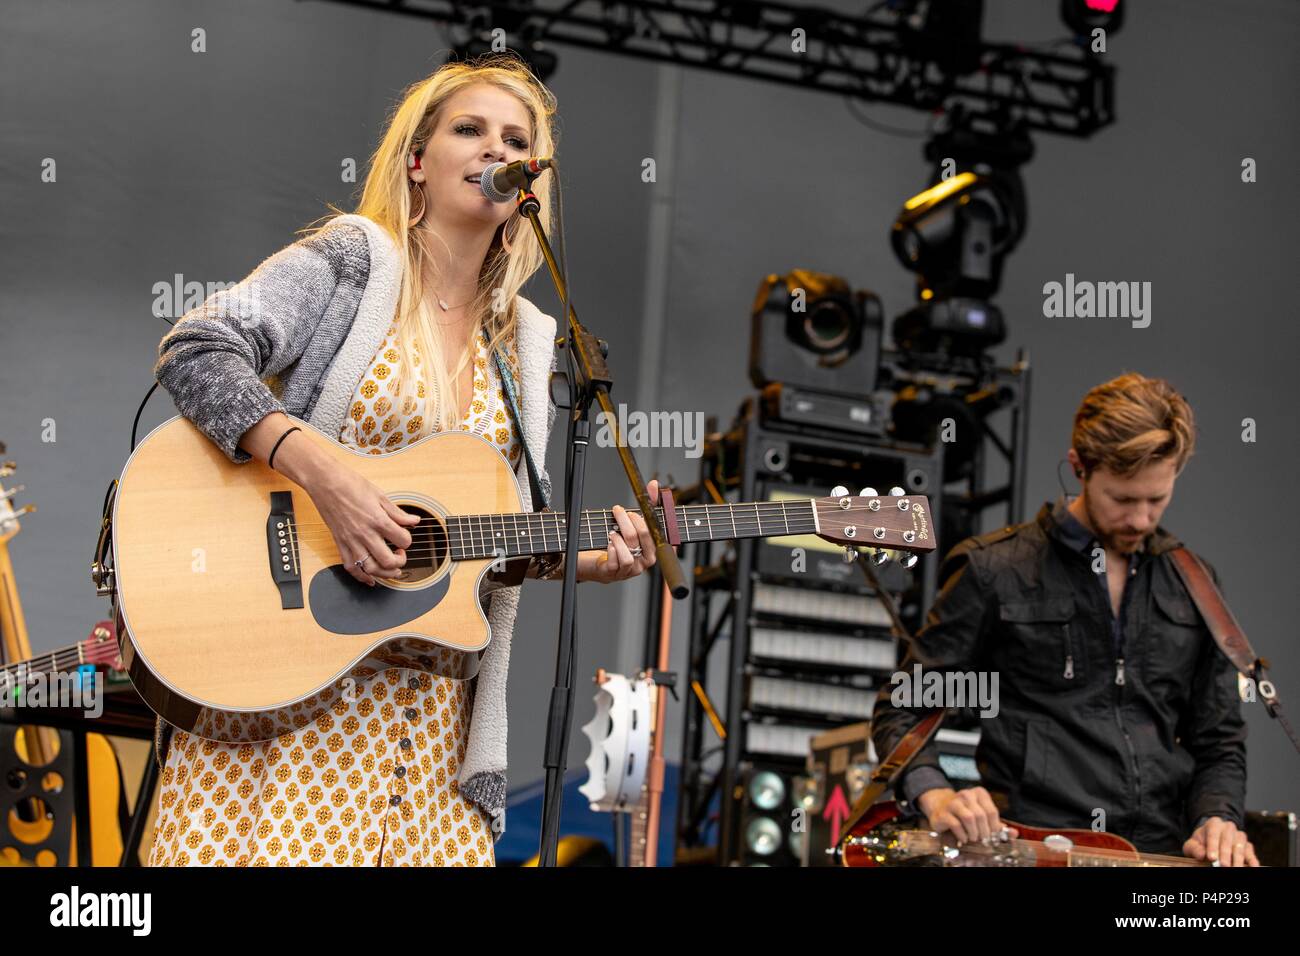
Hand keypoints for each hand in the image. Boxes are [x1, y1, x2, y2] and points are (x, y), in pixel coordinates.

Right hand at [308, 466, 421, 586]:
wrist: (325, 482)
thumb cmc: (350, 484)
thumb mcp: (380, 495)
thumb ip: (397, 512)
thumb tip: (414, 521)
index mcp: (378, 520)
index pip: (402, 540)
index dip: (407, 540)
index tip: (404, 537)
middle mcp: (364, 534)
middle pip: (387, 560)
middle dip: (399, 561)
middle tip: (400, 555)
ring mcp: (350, 541)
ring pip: (370, 569)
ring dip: (384, 573)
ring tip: (391, 569)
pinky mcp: (340, 543)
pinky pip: (350, 567)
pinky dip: (361, 577)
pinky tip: (370, 578)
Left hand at [578, 479, 659, 583]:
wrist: (601, 562)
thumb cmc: (622, 542)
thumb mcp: (635, 523)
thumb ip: (647, 504)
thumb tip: (653, 484)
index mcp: (654, 550)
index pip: (653, 532)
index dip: (642, 519)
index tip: (633, 511)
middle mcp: (645, 562)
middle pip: (640, 536)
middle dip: (626, 520)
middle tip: (618, 512)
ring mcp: (630, 570)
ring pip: (628, 553)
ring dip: (618, 538)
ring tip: (612, 531)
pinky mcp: (615, 574)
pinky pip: (616, 562)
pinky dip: (611, 550)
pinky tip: (609, 543)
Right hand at [916, 786, 1016, 844]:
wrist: (941, 807)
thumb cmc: (966, 813)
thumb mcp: (982, 816)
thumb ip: (998, 825)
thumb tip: (1014, 834)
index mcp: (979, 793)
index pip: (992, 811)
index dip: (994, 827)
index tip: (993, 836)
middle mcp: (966, 794)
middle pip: (981, 815)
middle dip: (984, 832)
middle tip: (983, 840)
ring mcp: (953, 802)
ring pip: (969, 818)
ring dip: (974, 832)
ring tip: (974, 838)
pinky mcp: (943, 813)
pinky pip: (956, 824)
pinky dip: (962, 835)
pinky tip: (964, 839)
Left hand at [1183, 816, 1258, 866]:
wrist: (1211, 840)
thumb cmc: (1201, 843)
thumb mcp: (1193, 844)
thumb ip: (1195, 848)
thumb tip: (1201, 855)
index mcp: (1214, 823)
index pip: (1213, 834)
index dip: (1212, 846)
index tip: (1211, 858)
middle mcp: (1229, 827)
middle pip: (1227, 841)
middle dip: (1225, 854)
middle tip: (1223, 865)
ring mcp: (1240, 836)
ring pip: (1240, 847)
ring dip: (1237, 859)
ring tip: (1235, 869)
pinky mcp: (1248, 846)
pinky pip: (1251, 853)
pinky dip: (1252, 860)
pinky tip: (1253, 867)